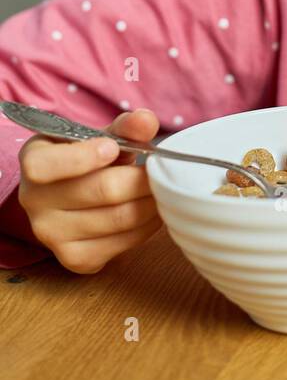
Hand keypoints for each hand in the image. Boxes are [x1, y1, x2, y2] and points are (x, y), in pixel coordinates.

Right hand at [17, 108, 162, 273]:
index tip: (113, 148)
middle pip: (103, 190)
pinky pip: (123, 243)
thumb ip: (124, 127)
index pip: (44, 166)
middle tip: (160, 170)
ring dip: (151, 202)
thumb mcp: (100, 136)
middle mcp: (35, 202)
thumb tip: (146, 121)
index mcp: (34, 161)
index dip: (84, 157)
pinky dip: (148, 226)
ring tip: (161, 188)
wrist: (72, 197)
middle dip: (142, 179)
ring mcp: (52, 235)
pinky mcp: (75, 259)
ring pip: (120, 218)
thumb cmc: (87, 160)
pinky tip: (150, 211)